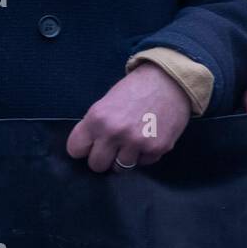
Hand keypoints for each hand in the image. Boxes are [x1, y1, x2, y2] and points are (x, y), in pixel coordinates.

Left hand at [66, 62, 190, 171]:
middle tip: (115, 145)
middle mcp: (115, 133)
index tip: (93, 143)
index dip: (84, 147)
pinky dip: (145, 154)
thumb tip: (91, 149)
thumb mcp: (107, 102)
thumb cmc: (136, 88)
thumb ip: (96, 126)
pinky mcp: (157, 148)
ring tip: (134, 140)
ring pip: (120, 168)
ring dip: (125, 157)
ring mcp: (137, 143)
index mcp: (97, 118)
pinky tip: (151, 136)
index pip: (75, 150)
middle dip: (104, 157)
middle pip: (97, 165)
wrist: (171, 79)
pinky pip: (144, 163)